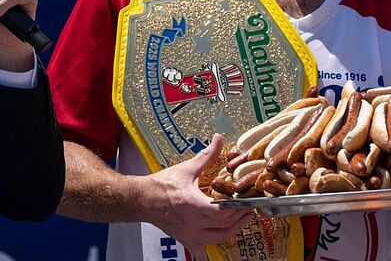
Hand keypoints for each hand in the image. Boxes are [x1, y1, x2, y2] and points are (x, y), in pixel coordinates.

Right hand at [141, 134, 253, 253]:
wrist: (142, 199)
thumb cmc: (161, 185)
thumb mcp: (186, 169)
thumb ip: (206, 156)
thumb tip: (218, 139)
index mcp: (193, 204)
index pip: (222, 211)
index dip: (238, 207)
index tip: (247, 200)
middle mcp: (193, 222)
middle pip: (225, 225)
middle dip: (240, 217)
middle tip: (248, 208)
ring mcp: (189, 233)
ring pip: (218, 238)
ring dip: (233, 230)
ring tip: (241, 220)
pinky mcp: (185, 239)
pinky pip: (200, 251)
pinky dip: (209, 251)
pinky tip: (215, 245)